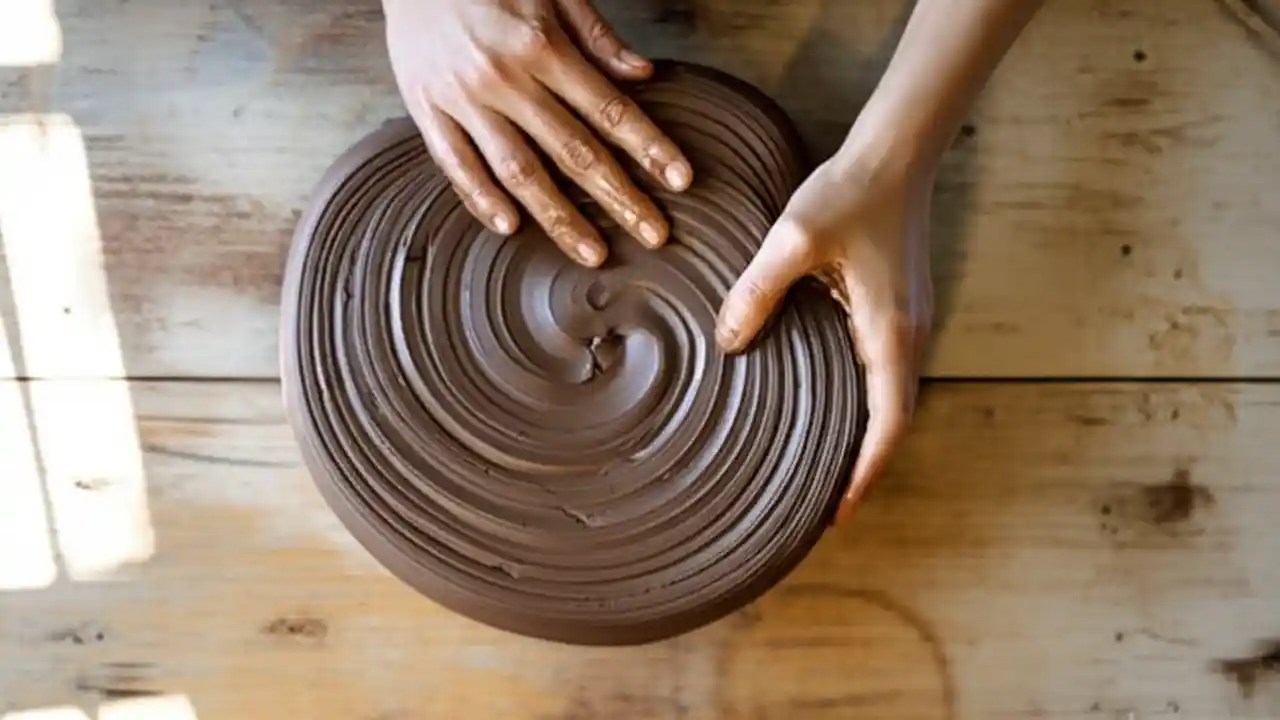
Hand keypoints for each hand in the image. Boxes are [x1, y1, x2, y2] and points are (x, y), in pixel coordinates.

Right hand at [384, 0, 692, 265]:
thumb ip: (597, 36)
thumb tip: (643, 77)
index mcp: (541, 45)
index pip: (608, 108)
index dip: (649, 146)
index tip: (680, 180)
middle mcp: (504, 77)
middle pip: (572, 150)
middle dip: (618, 197)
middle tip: (655, 234)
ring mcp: (462, 98)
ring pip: (517, 170)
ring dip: (558, 217)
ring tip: (593, 253)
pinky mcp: (425, 109)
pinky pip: (456, 165)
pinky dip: (482, 199)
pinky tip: (512, 227)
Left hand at [715, 156, 933, 522]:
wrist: (895, 154)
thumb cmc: (851, 192)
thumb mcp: (793, 238)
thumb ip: (757, 291)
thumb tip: (729, 342)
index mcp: (890, 330)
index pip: (889, 424)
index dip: (867, 473)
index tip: (839, 512)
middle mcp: (909, 335)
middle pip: (894, 423)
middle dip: (864, 468)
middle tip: (825, 507)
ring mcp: (907, 322)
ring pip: (890, 399)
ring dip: (865, 437)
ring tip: (826, 468)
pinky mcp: (898, 308)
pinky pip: (883, 372)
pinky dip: (864, 402)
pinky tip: (829, 405)